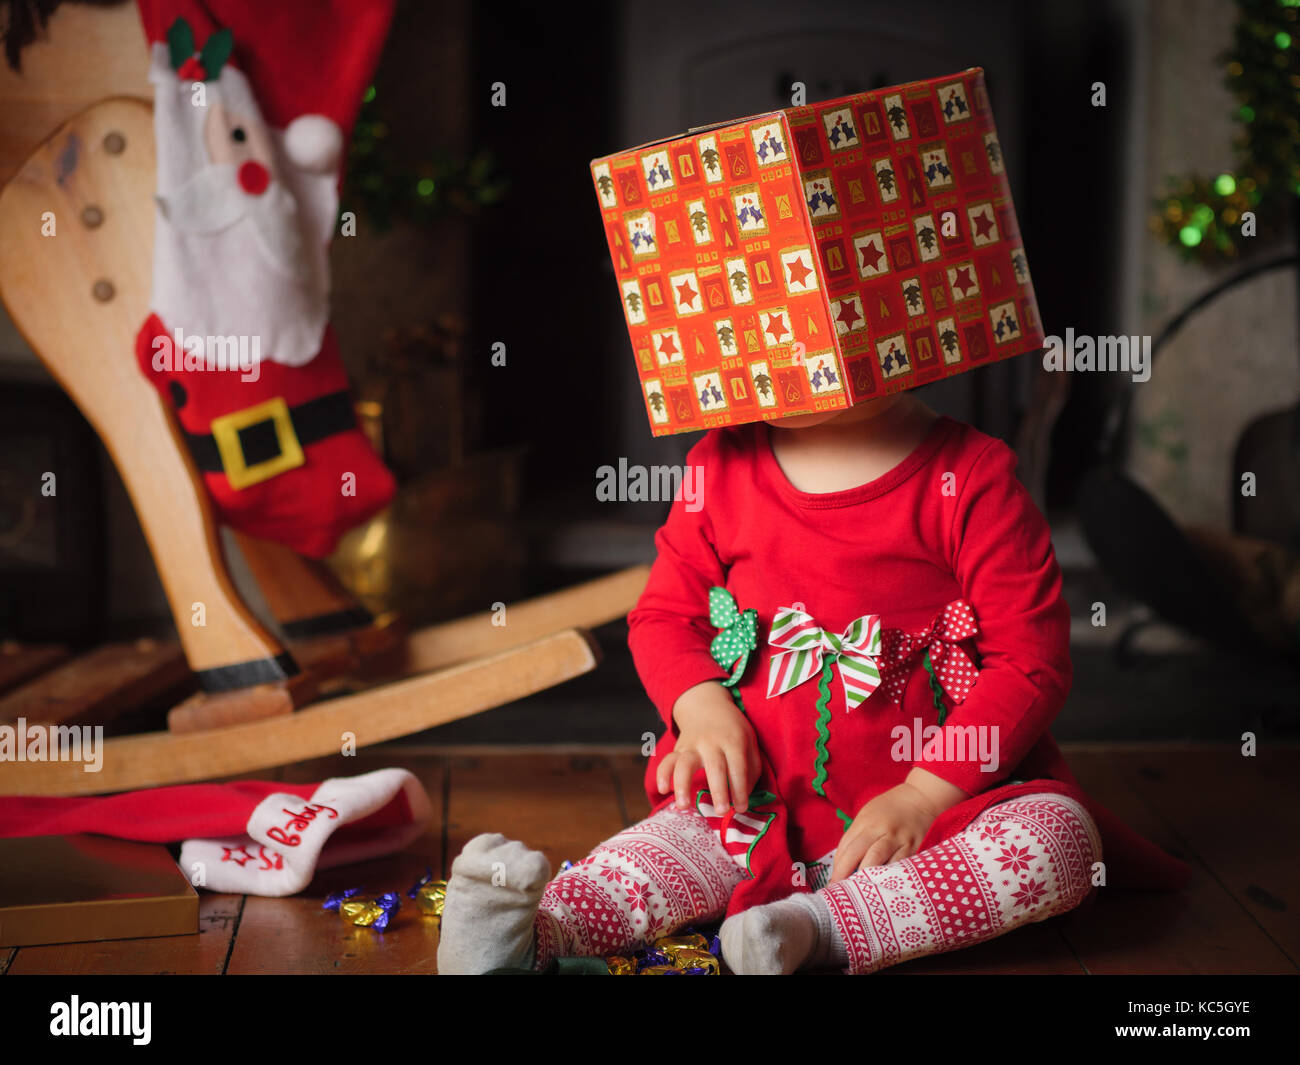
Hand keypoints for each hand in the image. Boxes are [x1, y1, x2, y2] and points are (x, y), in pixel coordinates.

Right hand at [656, 681, 759, 813]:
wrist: (707, 706)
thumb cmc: (732, 731)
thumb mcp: (750, 742)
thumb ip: (751, 769)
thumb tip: (744, 796)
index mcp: (733, 741)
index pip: (738, 767)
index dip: (740, 789)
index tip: (740, 808)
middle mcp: (712, 742)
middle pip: (714, 767)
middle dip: (718, 791)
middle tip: (720, 812)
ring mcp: (692, 746)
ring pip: (685, 764)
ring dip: (683, 785)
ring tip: (684, 806)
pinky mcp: (678, 749)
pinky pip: (667, 761)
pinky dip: (662, 775)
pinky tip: (663, 790)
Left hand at [830, 769, 966, 881]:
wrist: (920, 799)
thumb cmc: (889, 809)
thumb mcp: (868, 815)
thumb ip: (856, 837)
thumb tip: (842, 865)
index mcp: (865, 821)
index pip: (845, 846)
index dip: (837, 867)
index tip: (832, 883)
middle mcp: (880, 829)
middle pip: (857, 853)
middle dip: (845, 874)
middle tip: (840, 892)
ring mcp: (898, 839)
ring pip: (877, 861)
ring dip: (866, 879)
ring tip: (858, 894)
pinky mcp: (913, 848)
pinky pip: (898, 866)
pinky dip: (888, 878)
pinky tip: (883, 889)